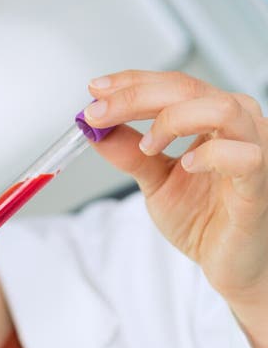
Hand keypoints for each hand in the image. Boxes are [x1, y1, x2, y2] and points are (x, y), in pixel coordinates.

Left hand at [85, 70, 267, 313]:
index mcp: (214, 118)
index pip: (173, 85)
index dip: (133, 83)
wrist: (228, 264)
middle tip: (99, 113)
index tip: (95, 90)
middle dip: (137, 97)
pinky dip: (210, 155)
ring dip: (173, 119)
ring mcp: (255, 149)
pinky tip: (186, 165)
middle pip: (189, 89)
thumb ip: (131, 155)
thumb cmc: (205, 221)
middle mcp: (238, 125)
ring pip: (222, 109)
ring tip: (147, 145)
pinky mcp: (258, 184)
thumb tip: (96, 130)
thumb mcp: (156, 183)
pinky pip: (243, 156)